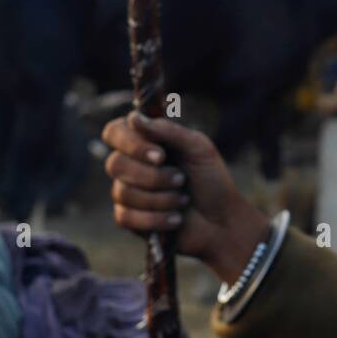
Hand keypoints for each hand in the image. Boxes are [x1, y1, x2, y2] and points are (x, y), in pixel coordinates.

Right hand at [102, 112, 268, 283]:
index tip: (160, 155)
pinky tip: (176, 219)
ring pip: (123, 192)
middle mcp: (131, 164)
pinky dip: (156, 218)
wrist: (221, 220)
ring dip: (161, 198)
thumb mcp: (198, 148)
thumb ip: (168, 131)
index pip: (115, 132)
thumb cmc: (211, 179)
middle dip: (153, 176)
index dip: (131, 143)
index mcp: (145, 141)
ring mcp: (128, 192)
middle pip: (115, 164)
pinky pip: (125, 217)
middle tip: (181, 179)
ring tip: (183, 199)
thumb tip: (134, 118)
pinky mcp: (129, 219)